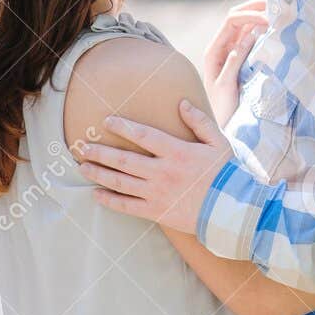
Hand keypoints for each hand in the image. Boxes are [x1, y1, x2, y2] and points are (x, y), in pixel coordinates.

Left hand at [78, 101, 231, 233]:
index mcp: (177, 152)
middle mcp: (163, 172)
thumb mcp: (219, 143)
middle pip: (123, 159)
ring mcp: (157, 193)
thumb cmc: (227, 174)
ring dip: (99, 173)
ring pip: (120, 182)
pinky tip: (96, 194)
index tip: (106, 121)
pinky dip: (109, 200)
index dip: (123, 127)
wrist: (232, 210)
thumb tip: (182, 103)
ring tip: (83, 167)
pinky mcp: (156, 212)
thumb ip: (199, 122)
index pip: (143, 135)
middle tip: (82, 146)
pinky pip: (127, 206)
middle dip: (100, 152)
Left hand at [203, 0, 266, 125]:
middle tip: (277, 4)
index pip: (232, 21)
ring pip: (246, 25)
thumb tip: (250, 35)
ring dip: (260, 16)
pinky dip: (263, 30)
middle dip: (256, 7)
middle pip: (238, 17)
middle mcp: (222, 47)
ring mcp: (232, 52)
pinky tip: (276, 29)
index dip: (250, 15)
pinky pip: (252, 38)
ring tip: (279, 12)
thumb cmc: (221, 109)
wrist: (220, 126)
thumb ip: (235, 60)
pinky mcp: (241, 59)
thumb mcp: (226, 85)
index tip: (269, 20)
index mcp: (214, 50)